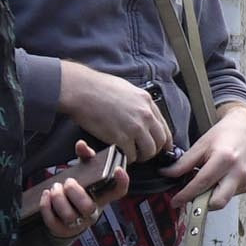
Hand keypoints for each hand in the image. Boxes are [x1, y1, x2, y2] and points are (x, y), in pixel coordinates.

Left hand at [16, 145, 113, 244]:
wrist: (64, 219)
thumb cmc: (78, 192)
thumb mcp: (84, 174)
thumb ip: (85, 158)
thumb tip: (81, 144)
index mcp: (101, 197)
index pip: (118, 192)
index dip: (122, 182)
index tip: (117, 169)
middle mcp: (92, 212)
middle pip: (89, 207)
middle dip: (75, 193)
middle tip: (68, 182)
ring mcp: (77, 223)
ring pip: (69, 215)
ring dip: (59, 199)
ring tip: (55, 188)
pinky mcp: (61, 229)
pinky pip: (53, 221)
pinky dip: (47, 207)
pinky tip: (46, 195)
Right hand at [57, 61, 171, 158]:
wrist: (81, 90)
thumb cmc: (97, 87)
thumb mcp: (126, 89)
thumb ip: (137, 103)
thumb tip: (140, 114)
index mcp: (147, 102)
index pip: (164, 127)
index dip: (163, 141)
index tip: (160, 148)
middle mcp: (145, 115)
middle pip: (160, 142)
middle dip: (152, 150)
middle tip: (142, 153)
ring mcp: (135, 127)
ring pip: (148, 151)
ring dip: (140, 156)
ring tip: (131, 154)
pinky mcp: (121, 137)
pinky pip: (131, 155)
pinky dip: (126, 158)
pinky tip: (119, 153)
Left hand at [166, 100, 245, 212]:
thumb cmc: (226, 134)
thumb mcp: (202, 144)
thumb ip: (184, 163)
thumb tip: (167, 174)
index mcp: (225, 158)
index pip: (202, 183)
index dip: (186, 195)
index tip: (175, 201)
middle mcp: (238, 172)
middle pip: (217, 202)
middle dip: (202, 204)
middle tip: (191, 198)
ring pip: (224, 201)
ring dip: (210, 197)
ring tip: (206, 183)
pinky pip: (230, 196)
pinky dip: (220, 191)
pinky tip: (218, 179)